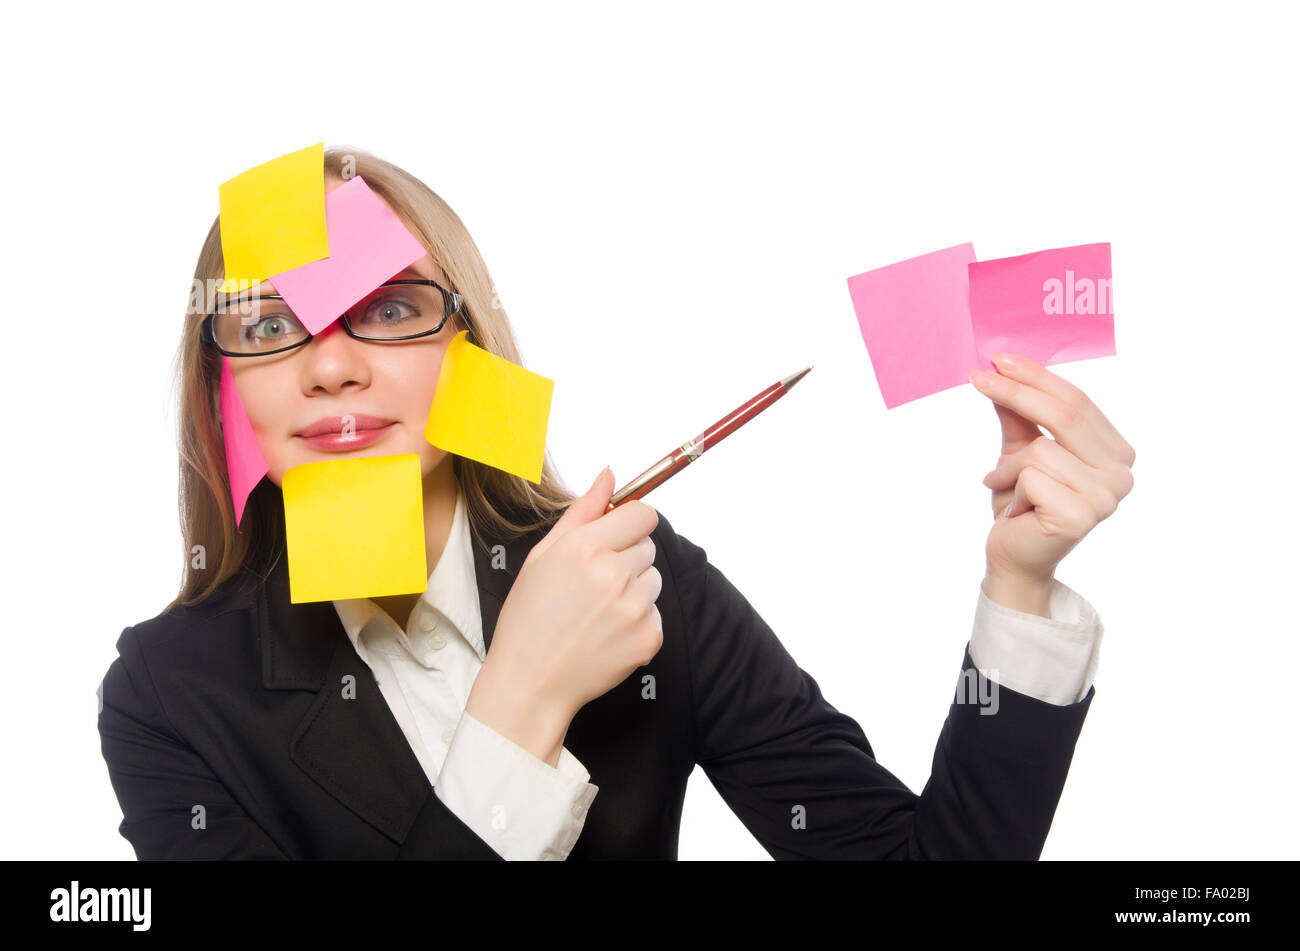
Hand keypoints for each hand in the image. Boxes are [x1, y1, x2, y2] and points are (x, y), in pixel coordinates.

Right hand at [467, 467, 662, 752]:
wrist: (530, 682)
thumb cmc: (529, 618)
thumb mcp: (543, 556)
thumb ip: (582, 511)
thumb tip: (610, 474)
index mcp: (586, 547)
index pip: (643, 514)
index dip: (630, 524)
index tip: (618, 537)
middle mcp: (614, 574)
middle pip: (649, 547)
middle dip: (628, 559)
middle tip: (593, 585)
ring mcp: (635, 608)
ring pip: (654, 581)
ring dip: (634, 590)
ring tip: (598, 611)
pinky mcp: (649, 638)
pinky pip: (656, 615)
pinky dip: (638, 623)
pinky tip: (607, 634)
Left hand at [969, 352, 1135, 592]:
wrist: (1014, 556)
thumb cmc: (1022, 503)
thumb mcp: (1020, 450)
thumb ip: (1019, 415)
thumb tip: (1003, 369)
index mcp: (1116, 452)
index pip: (1077, 402)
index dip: (1037, 377)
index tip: (999, 359)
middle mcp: (1121, 473)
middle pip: (1065, 415)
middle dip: (1017, 391)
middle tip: (978, 377)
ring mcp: (1107, 496)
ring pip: (1041, 449)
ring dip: (1009, 466)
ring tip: (1005, 488)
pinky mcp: (1082, 515)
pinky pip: (1031, 476)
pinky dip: (1009, 486)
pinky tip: (1015, 508)